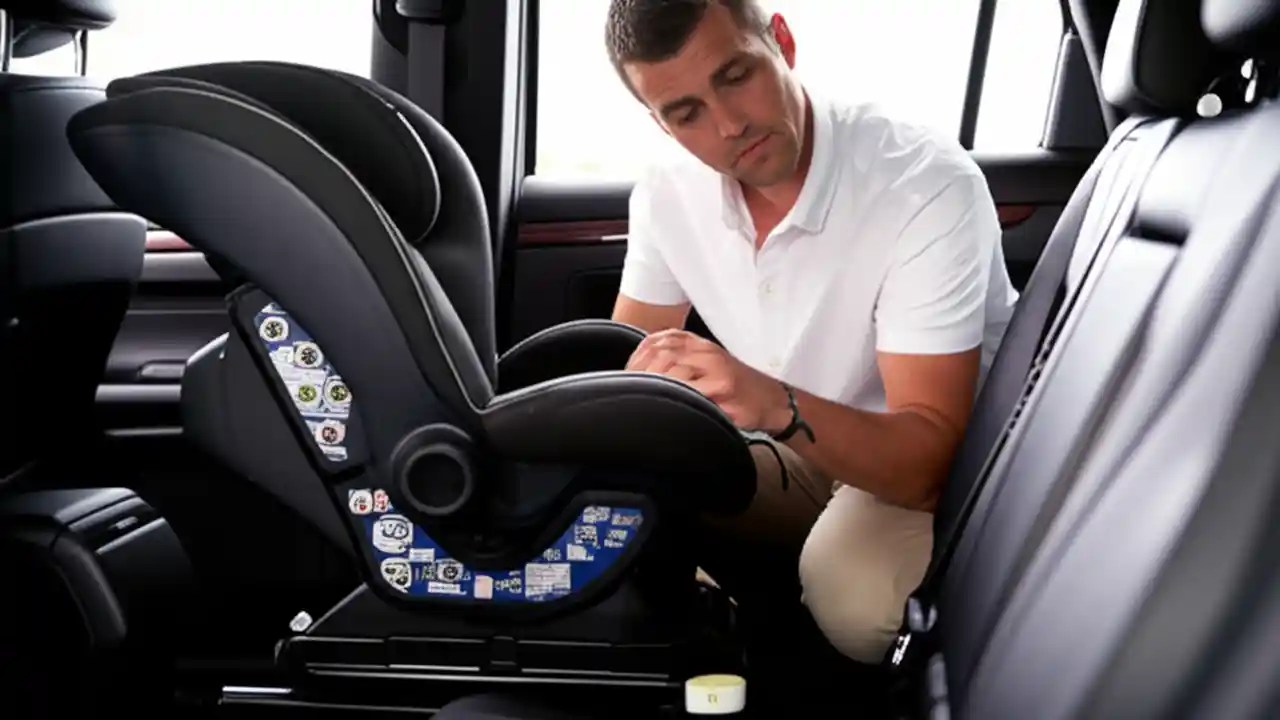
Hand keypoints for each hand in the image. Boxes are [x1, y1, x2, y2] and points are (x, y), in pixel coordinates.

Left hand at [626, 330, 791, 431]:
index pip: (657, 342)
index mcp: (698, 343)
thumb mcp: (706, 363)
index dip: (636, 360)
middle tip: (632, 394)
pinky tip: (670, 411)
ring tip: (648, 404)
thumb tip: (636, 372)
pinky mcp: (725, 393)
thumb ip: (676, 359)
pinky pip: (694, 397)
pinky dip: (678, 403)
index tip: (626, 378)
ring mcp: (717, 372)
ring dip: (657, 391)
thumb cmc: (735, 385)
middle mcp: (707, 353)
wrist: (773, 399)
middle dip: (641, 377)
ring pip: (675, 376)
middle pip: (662, 358)